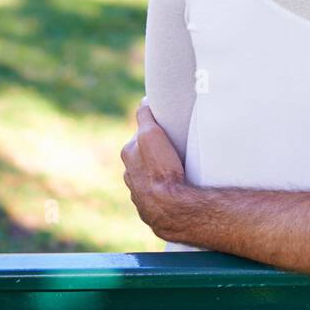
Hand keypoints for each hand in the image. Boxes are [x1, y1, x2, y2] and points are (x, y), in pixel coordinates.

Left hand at [121, 101, 188, 241]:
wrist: (172, 208)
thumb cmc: (161, 170)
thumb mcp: (151, 135)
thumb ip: (145, 117)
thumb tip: (144, 101)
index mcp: (128, 155)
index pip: (141, 136)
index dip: (155, 131)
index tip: (168, 130)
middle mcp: (129, 175)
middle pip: (145, 156)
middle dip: (157, 152)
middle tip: (177, 148)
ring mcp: (139, 194)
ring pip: (151, 176)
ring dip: (162, 172)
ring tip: (181, 170)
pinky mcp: (152, 209)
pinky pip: (160, 194)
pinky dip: (168, 190)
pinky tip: (180, 188)